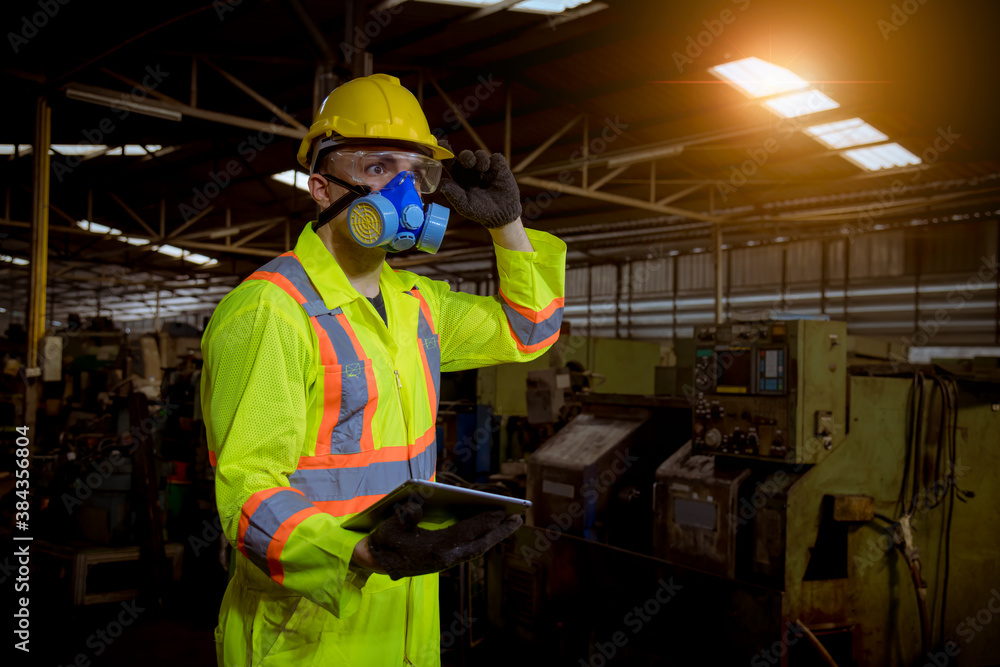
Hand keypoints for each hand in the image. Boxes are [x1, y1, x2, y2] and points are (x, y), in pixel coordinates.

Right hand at [366, 500, 522, 580]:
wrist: (374, 562)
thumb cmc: (383, 539)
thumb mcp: (389, 525)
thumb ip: (404, 515)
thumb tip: (417, 505)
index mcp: (433, 549)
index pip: (465, 533)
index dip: (483, 522)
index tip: (501, 510)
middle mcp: (444, 559)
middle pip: (478, 545)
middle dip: (499, 532)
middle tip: (519, 518)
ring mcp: (446, 562)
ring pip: (476, 549)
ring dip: (495, 537)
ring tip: (511, 522)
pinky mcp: (445, 562)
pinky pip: (470, 550)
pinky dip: (483, 539)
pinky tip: (491, 529)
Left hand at [439, 149, 521, 228]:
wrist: (504, 215)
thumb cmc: (481, 212)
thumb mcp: (465, 206)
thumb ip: (454, 194)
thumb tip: (441, 183)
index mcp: (461, 179)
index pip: (451, 164)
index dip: (446, 154)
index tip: (442, 144)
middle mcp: (472, 172)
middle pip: (465, 156)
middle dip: (466, 156)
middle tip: (469, 162)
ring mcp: (486, 169)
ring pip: (479, 154)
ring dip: (480, 159)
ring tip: (483, 169)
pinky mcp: (499, 167)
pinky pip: (495, 157)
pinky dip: (494, 162)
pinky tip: (495, 170)